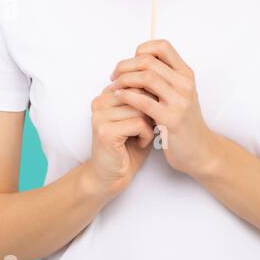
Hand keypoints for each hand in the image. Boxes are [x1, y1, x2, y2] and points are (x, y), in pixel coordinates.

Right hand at [86, 84, 154, 198]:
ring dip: (149, 125)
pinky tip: (140, 143)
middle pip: (138, 93)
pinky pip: (138, 123)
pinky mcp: (105, 131)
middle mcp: (99, 102)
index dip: (150, 99)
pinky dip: (146, 135)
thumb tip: (160, 82)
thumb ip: (143, 99)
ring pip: (139, 108)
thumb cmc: (129, 147)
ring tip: (143, 136)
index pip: (136, 83)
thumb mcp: (138, 118)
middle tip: (148, 127)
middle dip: (150, 111)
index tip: (150, 116)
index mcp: (105, 96)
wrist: (112, 176)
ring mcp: (100, 117)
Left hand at [110, 39, 216, 176]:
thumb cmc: (184, 122)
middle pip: (149, 60)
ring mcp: (179, 101)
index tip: (130, 62)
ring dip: (124, 80)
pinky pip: (143, 101)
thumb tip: (135, 64)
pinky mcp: (171, 119)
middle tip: (114, 75)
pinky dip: (126, 96)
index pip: (162, 46)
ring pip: (146, 77)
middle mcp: (185, 84)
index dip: (142, 49)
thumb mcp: (179, 94)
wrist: (200, 151)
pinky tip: (118, 97)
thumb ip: (163, 79)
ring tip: (114, 87)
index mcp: (186, 74)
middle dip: (125, 65)